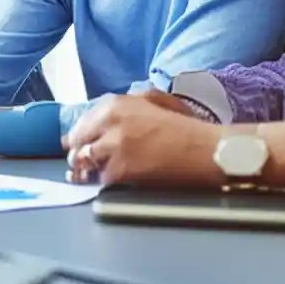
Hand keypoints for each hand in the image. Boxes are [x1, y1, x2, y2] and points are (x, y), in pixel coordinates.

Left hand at [62, 91, 219, 186]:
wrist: (207, 149)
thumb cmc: (186, 127)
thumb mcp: (153, 102)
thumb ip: (124, 108)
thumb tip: (97, 122)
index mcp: (115, 104)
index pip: (81, 123)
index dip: (79, 136)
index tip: (78, 144)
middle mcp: (109, 122)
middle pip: (77, 142)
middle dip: (79, 153)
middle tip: (83, 163)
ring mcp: (113, 146)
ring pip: (85, 160)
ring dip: (89, 168)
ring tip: (97, 172)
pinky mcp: (120, 169)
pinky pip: (102, 178)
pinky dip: (108, 181)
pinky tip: (120, 180)